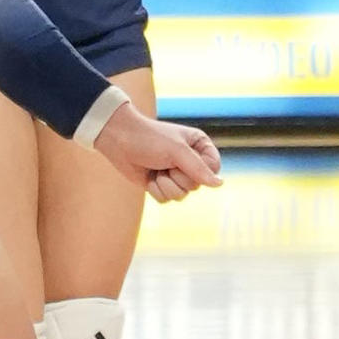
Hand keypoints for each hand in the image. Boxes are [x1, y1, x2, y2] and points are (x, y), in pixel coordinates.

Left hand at [96, 103, 221, 204]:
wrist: (118, 140)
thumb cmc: (149, 139)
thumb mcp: (177, 151)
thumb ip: (199, 168)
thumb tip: (220, 184)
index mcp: (200, 146)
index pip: (214, 169)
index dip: (200, 170)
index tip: (183, 159)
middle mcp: (191, 161)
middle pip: (196, 185)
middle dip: (178, 177)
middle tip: (165, 163)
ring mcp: (176, 174)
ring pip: (182, 195)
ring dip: (165, 185)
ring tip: (156, 169)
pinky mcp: (162, 185)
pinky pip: (167, 199)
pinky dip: (156, 190)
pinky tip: (149, 177)